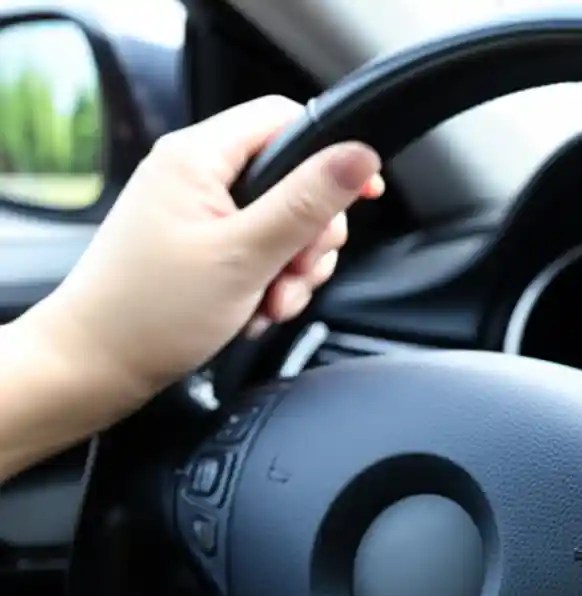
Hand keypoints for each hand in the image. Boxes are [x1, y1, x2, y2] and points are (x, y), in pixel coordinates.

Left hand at [24, 96, 382, 401]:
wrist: (96, 367)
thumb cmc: (150, 313)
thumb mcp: (244, 255)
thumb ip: (306, 203)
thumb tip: (359, 157)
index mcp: (197, 157)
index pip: (285, 120)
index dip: (333, 154)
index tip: (363, 195)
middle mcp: (196, 174)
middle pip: (294, 178)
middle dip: (311, 234)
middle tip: (296, 271)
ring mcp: (199, 211)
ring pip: (285, 221)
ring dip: (294, 267)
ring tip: (271, 302)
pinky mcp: (204, 243)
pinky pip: (264, 249)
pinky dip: (272, 282)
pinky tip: (257, 309)